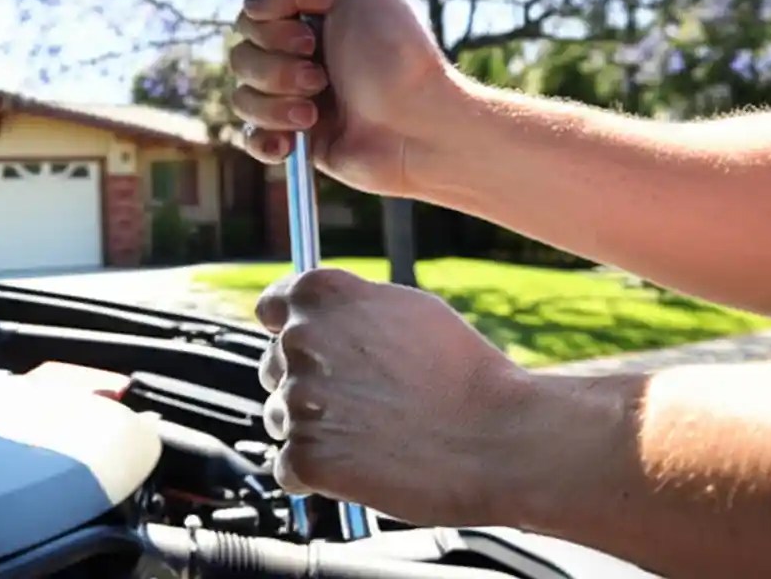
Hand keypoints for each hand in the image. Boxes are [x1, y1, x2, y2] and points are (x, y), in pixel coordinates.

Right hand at [229, 0, 461, 197]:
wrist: (416, 125)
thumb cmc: (395, 56)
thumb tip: (252, 8)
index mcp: (311, 21)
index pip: (252, 19)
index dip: (269, 31)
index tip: (309, 40)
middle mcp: (299, 58)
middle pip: (240, 57)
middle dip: (275, 70)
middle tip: (321, 79)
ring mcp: (294, 100)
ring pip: (242, 98)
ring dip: (275, 104)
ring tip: (314, 115)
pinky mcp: (296, 141)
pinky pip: (250, 138)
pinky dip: (262, 140)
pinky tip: (290, 143)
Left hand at [255, 268, 532, 525]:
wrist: (498, 439)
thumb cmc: (465, 373)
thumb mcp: (408, 309)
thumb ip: (350, 308)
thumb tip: (316, 315)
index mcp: (323, 295)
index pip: (272, 309)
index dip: (290, 331)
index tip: (312, 351)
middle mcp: (301, 341)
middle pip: (273, 366)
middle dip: (307, 383)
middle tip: (362, 402)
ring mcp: (299, 401)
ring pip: (280, 417)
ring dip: (314, 429)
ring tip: (372, 434)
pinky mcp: (307, 458)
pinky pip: (288, 468)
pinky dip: (316, 474)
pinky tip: (360, 467)